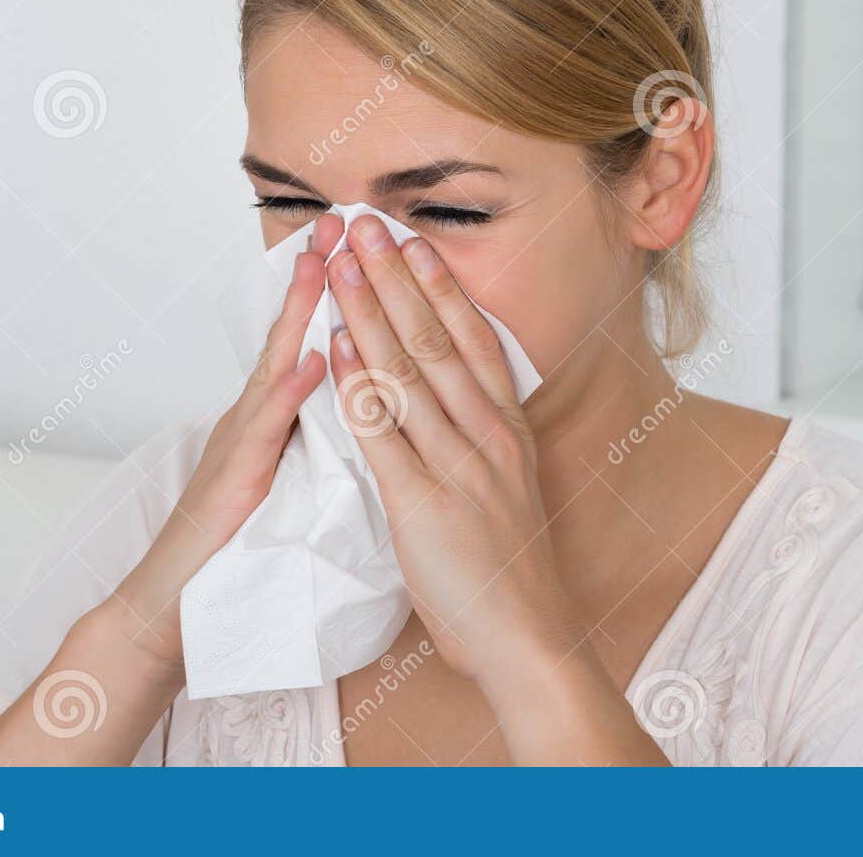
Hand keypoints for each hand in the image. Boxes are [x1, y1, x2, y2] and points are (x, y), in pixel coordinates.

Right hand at [109, 214, 343, 668]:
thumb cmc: (232, 545)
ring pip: (274, 367)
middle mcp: (254, 419)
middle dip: (313, 277)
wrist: (173, 606)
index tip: (359, 243)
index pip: (308, 342)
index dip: (333, 294)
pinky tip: (314, 360)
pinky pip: (265, 431)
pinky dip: (289, 393)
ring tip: (324, 264)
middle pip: (289, 336)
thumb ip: (309, 435)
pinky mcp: (232, 481)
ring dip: (298, 314)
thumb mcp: (283, 476)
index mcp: (273, 420)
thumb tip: (350, 401)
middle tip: (337, 221)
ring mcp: (238, 445)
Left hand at [325, 215, 581, 690]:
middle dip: (396, 278)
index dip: (441, 287)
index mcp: (506, 430)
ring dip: (369, 311)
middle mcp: (486, 434)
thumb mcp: (506, 488)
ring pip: (406, 371)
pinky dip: (358, 383)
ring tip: (341, 265)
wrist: (526, 635)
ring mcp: (456, 464)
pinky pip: (384, 431)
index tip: (416, 243)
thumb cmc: (508, 571)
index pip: (473, 340)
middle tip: (367, 227)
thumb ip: (481, 441)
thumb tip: (460, 403)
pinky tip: (337, 345)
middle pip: (435, 339)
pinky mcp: (423, 500)